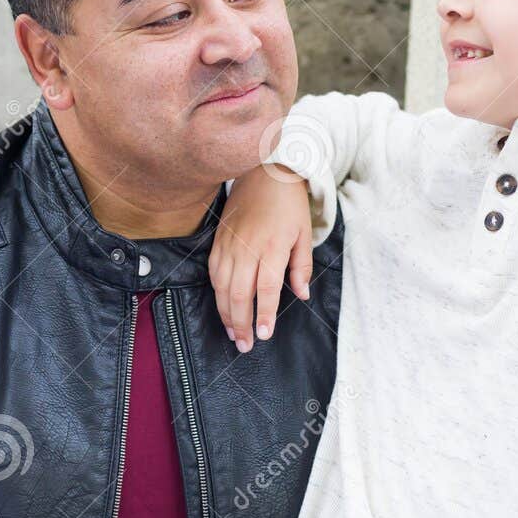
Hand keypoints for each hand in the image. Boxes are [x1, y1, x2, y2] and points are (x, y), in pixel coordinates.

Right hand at [209, 167, 312, 351]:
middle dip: (242, 323)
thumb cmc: (289, 204)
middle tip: (245, 345)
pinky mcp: (219, 241)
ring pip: (222, 287)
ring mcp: (230, 244)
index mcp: (273, 247)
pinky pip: (213, 273)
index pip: (265, 289)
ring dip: (226, 313)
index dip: (263, 314)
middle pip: (239, 294)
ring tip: (234, 333)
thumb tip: (301, 295)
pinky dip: (217, 294)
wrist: (266, 172)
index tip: (263, 335)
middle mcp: (248, 248)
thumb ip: (301, 267)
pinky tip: (223, 307)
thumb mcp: (304, 234)